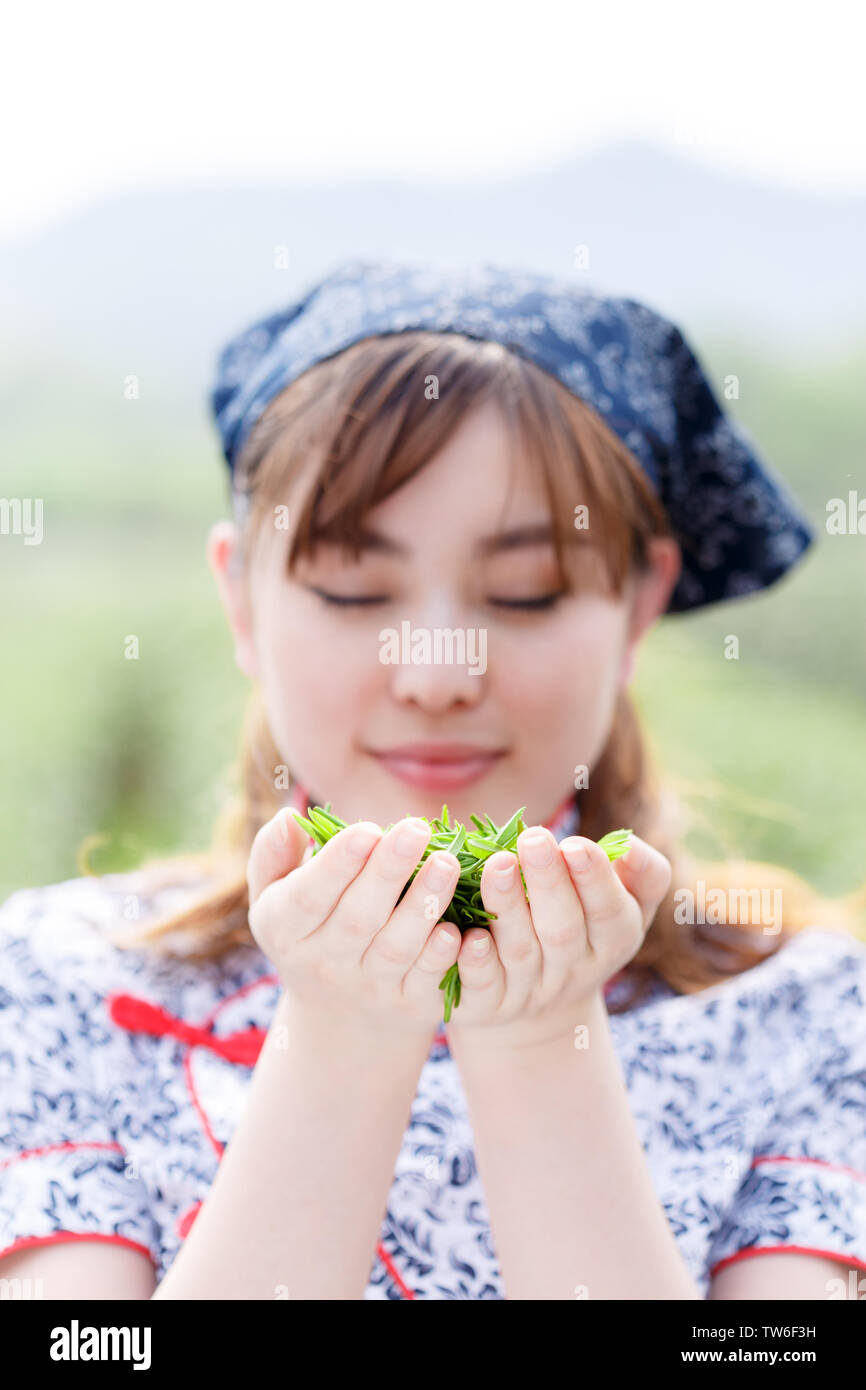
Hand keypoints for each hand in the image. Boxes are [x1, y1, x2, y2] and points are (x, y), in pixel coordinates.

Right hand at [246, 807, 463, 1040]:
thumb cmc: (307, 928)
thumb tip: (288, 817)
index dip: (338, 863)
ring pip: (396, 947)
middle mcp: (324, 964)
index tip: (368, 828)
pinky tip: (459, 926)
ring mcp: (369, 988)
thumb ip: (272, 854)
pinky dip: (442, 956)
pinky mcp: (409, 1006)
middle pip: (358, 919)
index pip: (309, 896)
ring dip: (423, 905)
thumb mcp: (272, 895)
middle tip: (417, 829)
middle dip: (388, 872)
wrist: (338, 1014)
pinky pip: (426, 981)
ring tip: (447, 862)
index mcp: (285, 929)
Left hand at [445, 827, 671, 1048]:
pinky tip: (468, 932)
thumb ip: (644, 874)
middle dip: (548, 882)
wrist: (541, 1006)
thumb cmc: (584, 927)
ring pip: (520, 951)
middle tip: (534, 839)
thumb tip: (631, 849)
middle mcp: (571, 971)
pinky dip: (475, 961)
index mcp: (611, 942)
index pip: (609, 912)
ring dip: (508, 907)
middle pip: (563, 931)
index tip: (575, 844)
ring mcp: (528, 992)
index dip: (594, 879)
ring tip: (497, 864)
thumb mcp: (627, 904)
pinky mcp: (487, 1005)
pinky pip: (482, 986)